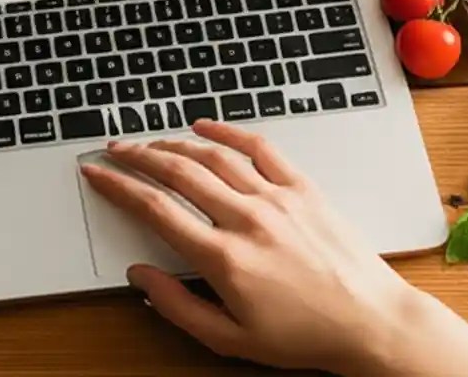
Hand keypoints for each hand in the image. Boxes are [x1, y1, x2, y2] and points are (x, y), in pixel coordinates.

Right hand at [81, 121, 467, 376]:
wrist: (370, 322)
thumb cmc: (304, 336)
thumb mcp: (230, 339)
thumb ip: (178, 306)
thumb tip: (140, 276)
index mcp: (224, 259)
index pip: (155, 210)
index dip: (118, 187)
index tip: (97, 175)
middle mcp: (248, 220)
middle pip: (177, 173)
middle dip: (136, 156)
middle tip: (113, 150)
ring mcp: (278, 199)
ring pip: (213, 156)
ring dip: (173, 143)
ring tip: (149, 141)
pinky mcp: (303, 189)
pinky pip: (260, 148)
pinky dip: (228, 133)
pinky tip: (205, 128)